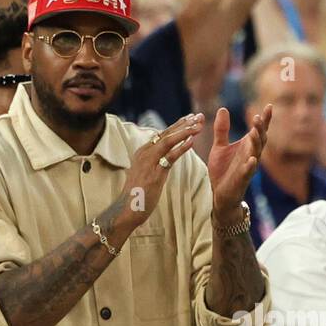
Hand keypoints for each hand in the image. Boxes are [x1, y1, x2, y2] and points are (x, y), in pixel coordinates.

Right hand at [120, 113, 205, 230]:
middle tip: (199, 116)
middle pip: (166, 134)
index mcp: (143, 152)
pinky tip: (192, 141)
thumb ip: (155, 161)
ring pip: (169, 141)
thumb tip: (166, 156)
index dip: (178, 125)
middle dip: (184, 123)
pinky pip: (170, 157)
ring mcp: (149, 163)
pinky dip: (182, 148)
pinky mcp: (155, 173)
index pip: (162, 134)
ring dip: (185, 132)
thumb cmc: (137, 194)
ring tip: (199, 125)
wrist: (126, 209)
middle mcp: (145, 153)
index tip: (191, 118)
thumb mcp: (145, 172)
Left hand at [208, 105, 269, 217]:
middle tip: (258, 116)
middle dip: (261, 128)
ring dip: (257, 142)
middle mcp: (251, 154)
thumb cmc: (223, 170)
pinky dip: (251, 166)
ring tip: (255, 132)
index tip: (268, 106)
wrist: (219, 194)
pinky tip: (252, 159)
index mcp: (247, 146)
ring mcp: (248, 167)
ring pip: (256, 153)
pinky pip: (248, 172)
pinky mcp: (242, 179)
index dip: (265, 119)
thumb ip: (222, 130)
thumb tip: (223, 109)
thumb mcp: (219, 147)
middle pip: (260, 139)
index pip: (259, 130)